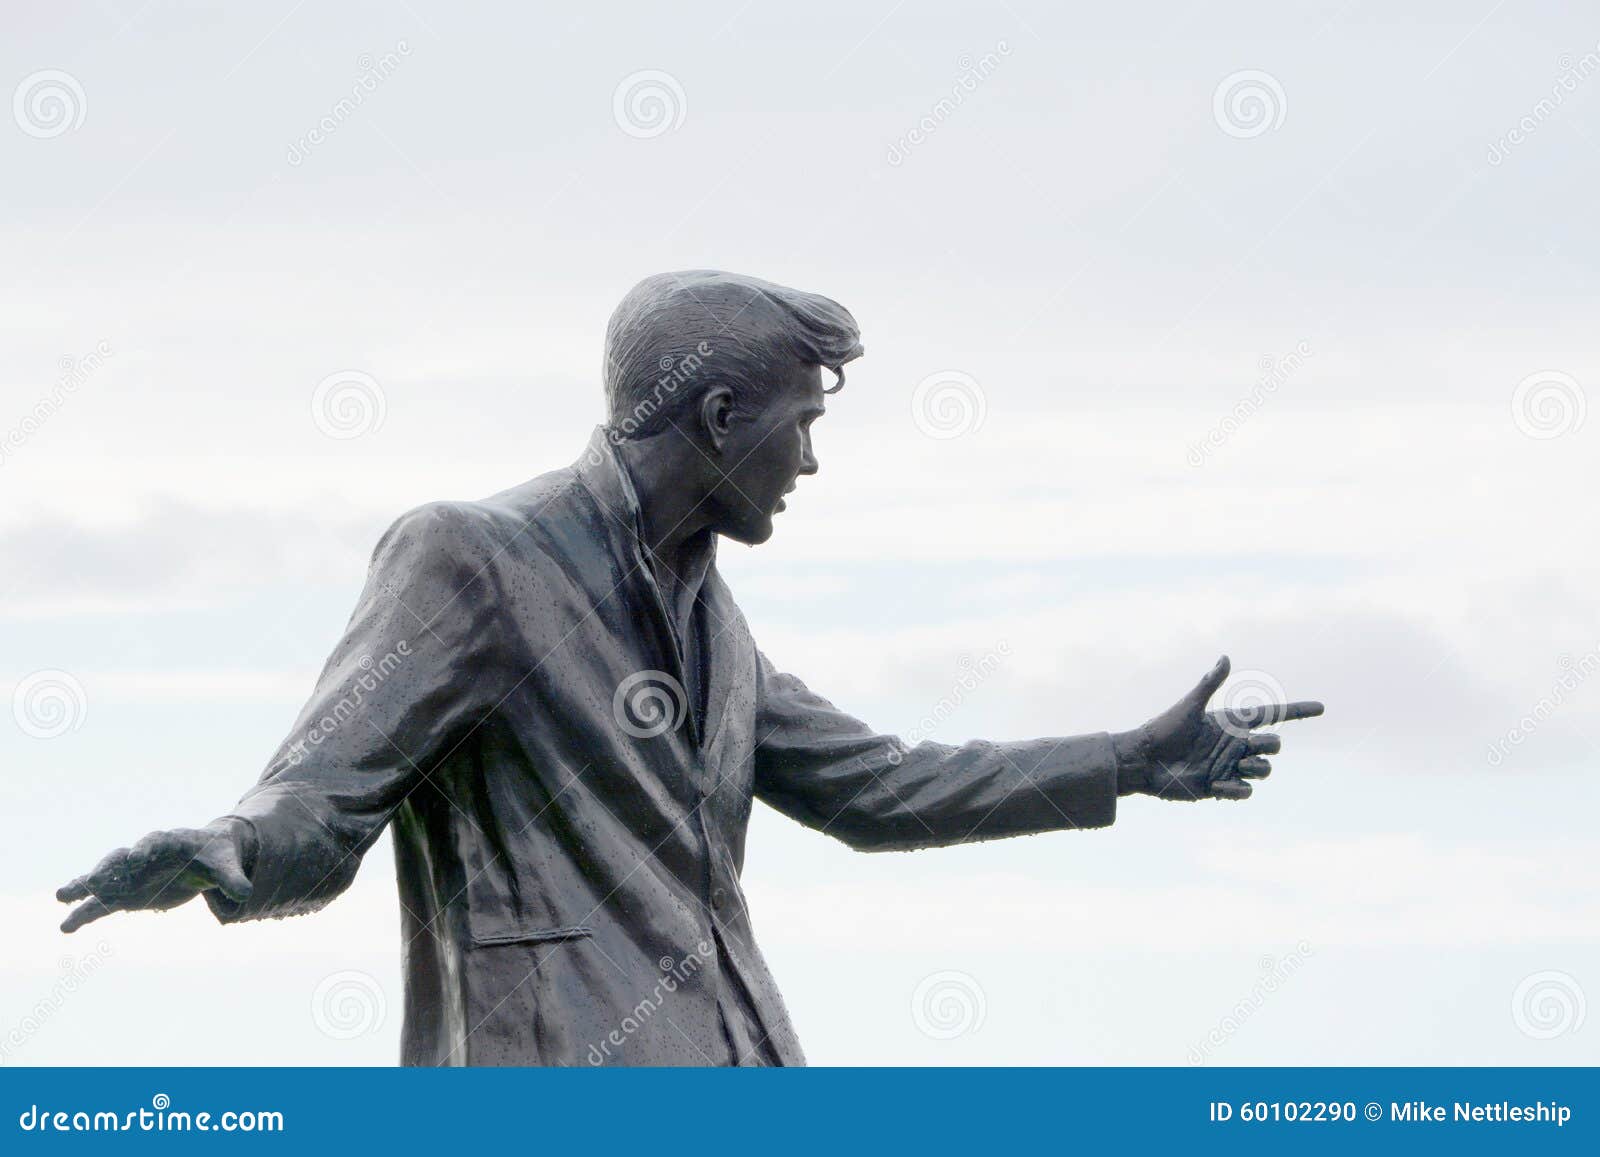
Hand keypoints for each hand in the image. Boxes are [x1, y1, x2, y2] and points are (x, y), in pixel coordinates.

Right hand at [56, 819, 254, 932]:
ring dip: (84, 887)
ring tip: (61, 897)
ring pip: (103, 879)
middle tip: (91, 880)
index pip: (155, 842)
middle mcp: (144, 856)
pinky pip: (102, 903)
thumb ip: (232, 880)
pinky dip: (85, 912)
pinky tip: (66, 926)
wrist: (208, 858)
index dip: (146, 849)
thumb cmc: (218, 856)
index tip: (137, 858)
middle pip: (121, 858)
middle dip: (106, 868)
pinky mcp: (126, 894)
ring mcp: (131, 875)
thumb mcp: (227, 866)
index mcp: (170, 842)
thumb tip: (245, 895)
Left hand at [1112, 655, 1322, 801]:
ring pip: (1265, 769)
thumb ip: (1209, 684)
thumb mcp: (1189, 706)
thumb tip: (1226, 657)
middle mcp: (1235, 743)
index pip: (1272, 714)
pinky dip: (1236, 790)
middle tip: (1244, 748)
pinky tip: (1216, 786)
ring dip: (1255, 769)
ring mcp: (1230, 765)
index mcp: (1232, 722)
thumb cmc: (1164, 729)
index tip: (1321, 707)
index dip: (1297, 711)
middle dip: (1267, 746)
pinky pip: (1245, 792)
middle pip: (1274, 745)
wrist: (1145, 762)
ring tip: (1232, 767)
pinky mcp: (1221, 786)